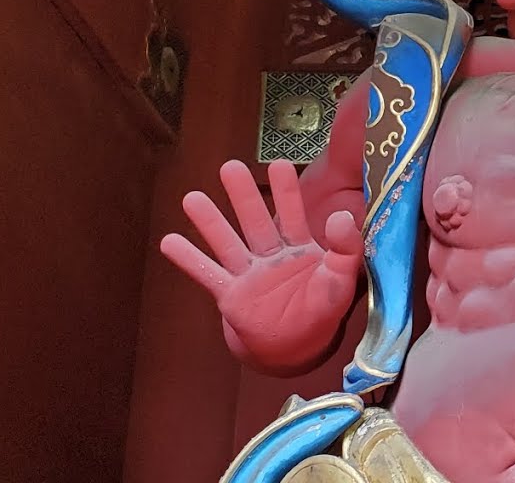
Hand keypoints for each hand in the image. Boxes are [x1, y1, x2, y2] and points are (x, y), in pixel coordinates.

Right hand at [160, 160, 361, 371]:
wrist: (298, 349)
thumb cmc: (322, 311)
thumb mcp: (342, 279)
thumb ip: (345, 248)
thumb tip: (341, 216)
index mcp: (300, 249)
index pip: (292, 215)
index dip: (285, 192)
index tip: (278, 164)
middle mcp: (271, 256)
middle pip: (254, 221)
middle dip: (243, 195)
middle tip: (230, 166)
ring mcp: (249, 274)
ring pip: (227, 242)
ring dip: (209, 222)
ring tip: (191, 197)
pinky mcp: (232, 295)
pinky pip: (208, 274)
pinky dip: (189, 259)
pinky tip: (169, 241)